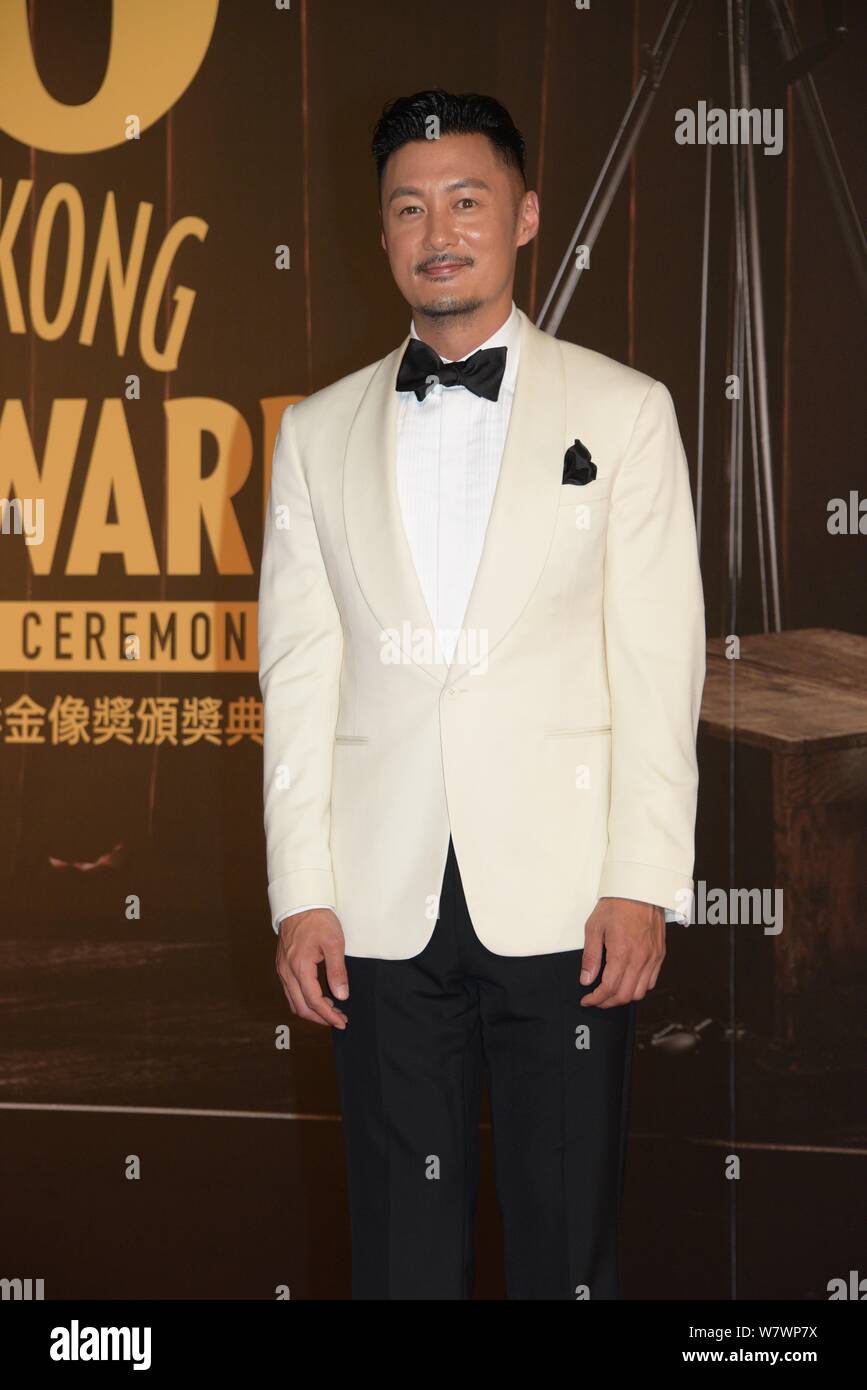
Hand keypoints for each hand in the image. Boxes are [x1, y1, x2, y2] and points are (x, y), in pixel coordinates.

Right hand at [276, 908, 348, 1028]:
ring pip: (293, 1001)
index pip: (314, 1001)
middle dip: (320, 1018)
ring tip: (330, 1011)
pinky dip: (303, 1000)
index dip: (328, 1015)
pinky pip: (290, 991)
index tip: (341, 1022)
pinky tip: (318, 997)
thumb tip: (342, 995)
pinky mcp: (282, 966)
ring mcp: (282, 969)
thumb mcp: (334, 943)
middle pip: (301, 1007)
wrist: (300, 904)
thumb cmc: (318, 920)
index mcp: (300, 967)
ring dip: (311, 1010)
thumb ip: (337, 971)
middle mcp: (287, 971)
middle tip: (338, 1020)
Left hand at [579, 897, 664, 1007]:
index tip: (587, 1000)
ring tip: (611, 993)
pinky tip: (627, 982)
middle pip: (625, 995)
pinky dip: (638, 988)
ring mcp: (653, 957)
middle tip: (596, 999)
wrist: (639, 890)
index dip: (596, 999)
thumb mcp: (594, 928)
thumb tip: (586, 979)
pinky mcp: (659, 955)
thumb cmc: (616, 905)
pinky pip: (651, 981)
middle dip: (608, 1002)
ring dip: (624, 997)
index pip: (609, 988)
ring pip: (640, 992)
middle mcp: (641, 958)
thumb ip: (591, 957)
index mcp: (622, 951)